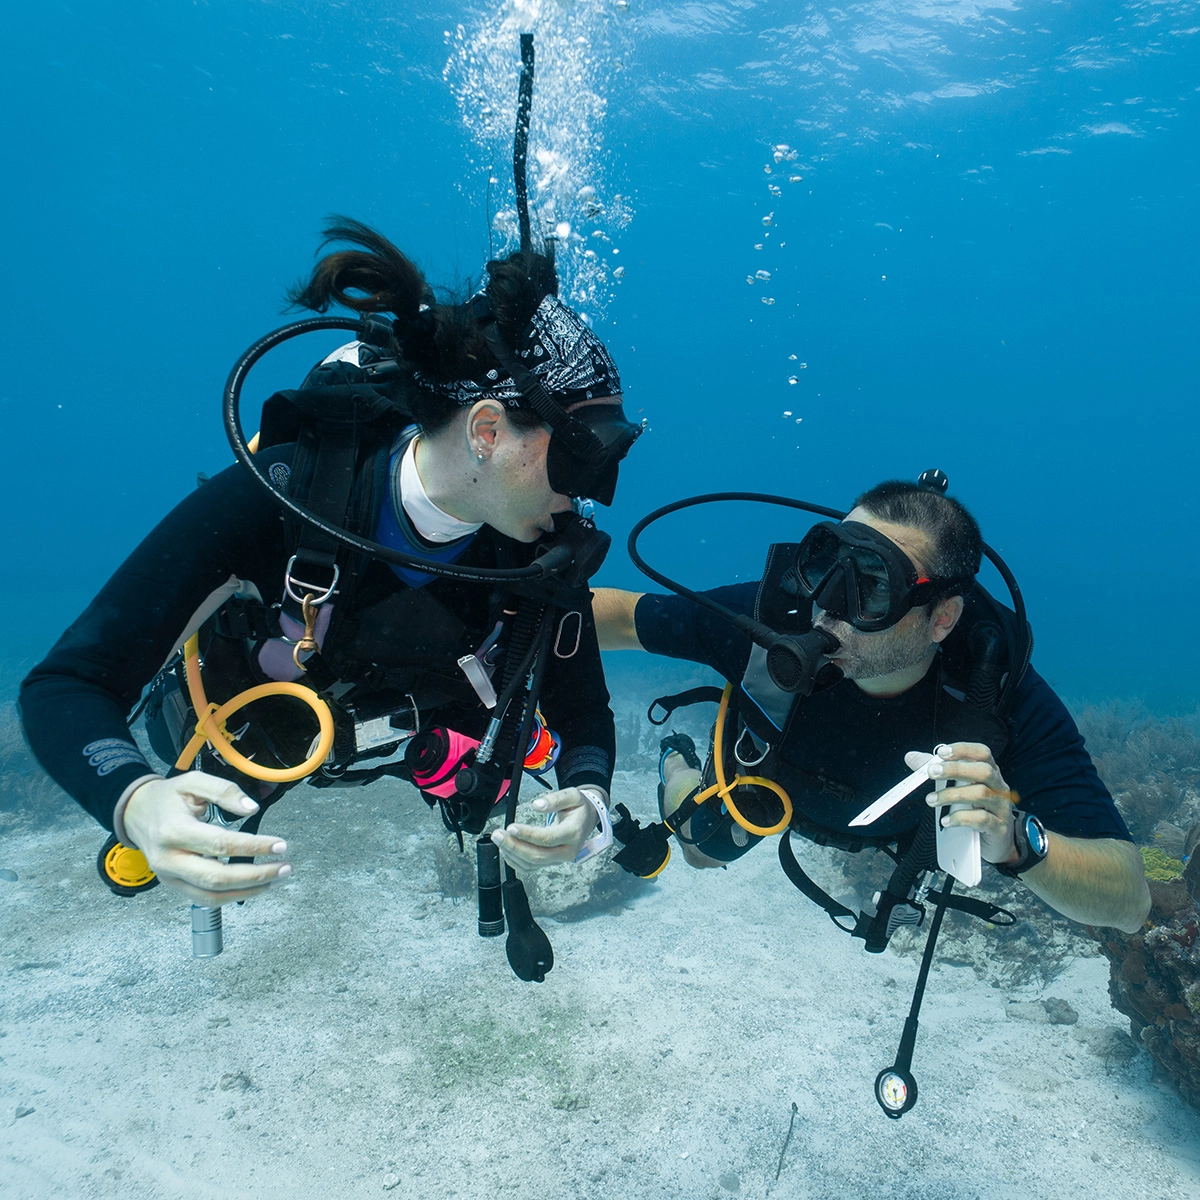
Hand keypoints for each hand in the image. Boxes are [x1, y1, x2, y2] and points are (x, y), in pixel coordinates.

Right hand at [122, 772, 292, 905]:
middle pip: (217, 878)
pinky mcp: (173, 885)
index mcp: (173, 831)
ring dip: (248, 891)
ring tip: (276, 879)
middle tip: (284, 868)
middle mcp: (169, 859)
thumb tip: (251, 807)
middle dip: (256, 876)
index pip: (220, 845)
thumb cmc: (166, 798)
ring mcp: (169, 876)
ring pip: (212, 895)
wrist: (135, 813)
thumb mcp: (193, 782)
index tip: (280, 845)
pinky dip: (232, 896)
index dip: (253, 846)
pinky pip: (205, 899)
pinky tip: (255, 886)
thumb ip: (223, 790)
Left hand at [490, 786, 603, 871]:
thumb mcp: (572, 796)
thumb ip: (555, 799)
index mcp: (573, 833)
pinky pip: (530, 868)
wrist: (585, 820)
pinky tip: (506, 849)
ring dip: (512, 854)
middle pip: (538, 856)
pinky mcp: (551, 862)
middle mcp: (568, 851)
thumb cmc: (578, 807)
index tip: (511, 827)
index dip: (528, 835)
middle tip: (498, 835)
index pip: (548, 839)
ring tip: (499, 839)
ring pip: (532, 864)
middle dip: (514, 847)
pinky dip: (515, 861)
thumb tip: (537, 805)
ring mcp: (559, 859)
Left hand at [906, 743, 1017, 863]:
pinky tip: (945, 821)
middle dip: (956, 769)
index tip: (941, 752)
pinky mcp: (999, 827)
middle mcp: (999, 787)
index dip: (963, 750)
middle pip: (983, 771)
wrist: (996, 841)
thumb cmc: (976, 808)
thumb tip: (911, 757)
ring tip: (931, 800)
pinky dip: (961, 818)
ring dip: (951, 795)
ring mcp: (1002, 807)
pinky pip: (982, 819)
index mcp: (990, 772)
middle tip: (931, 773)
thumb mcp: (959, 787)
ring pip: (981, 794)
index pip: (982, 753)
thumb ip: (938, 770)